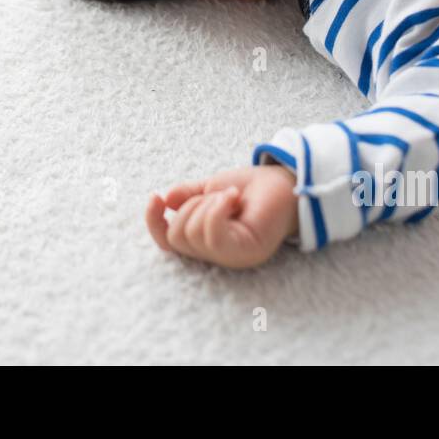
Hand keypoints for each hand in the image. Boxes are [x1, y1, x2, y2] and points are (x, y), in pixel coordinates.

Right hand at [145, 165, 297, 268]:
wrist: (284, 180)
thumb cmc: (251, 187)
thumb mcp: (210, 188)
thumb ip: (187, 196)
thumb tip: (165, 201)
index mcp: (207, 243)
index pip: (168, 243)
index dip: (154, 223)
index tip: (155, 197)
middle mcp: (219, 256)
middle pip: (178, 237)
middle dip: (190, 206)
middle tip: (218, 195)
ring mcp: (233, 258)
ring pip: (192, 235)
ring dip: (207, 204)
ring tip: (230, 196)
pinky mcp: (247, 252)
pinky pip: (213, 235)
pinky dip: (217, 210)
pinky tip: (232, 198)